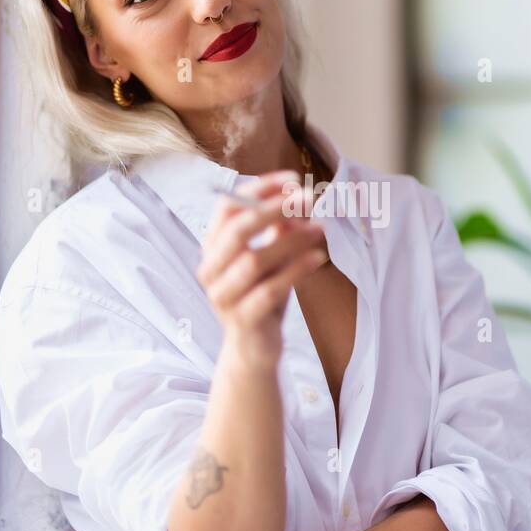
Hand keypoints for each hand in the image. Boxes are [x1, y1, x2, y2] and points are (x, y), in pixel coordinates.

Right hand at [195, 170, 327, 365]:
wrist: (253, 351)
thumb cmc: (261, 297)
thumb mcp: (271, 259)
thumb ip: (279, 231)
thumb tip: (298, 201)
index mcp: (213, 249)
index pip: (227, 207)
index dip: (259, 190)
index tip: (291, 179)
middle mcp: (211, 270)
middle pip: (237, 231)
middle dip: (273, 210)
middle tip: (307, 198)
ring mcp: (223, 297)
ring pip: (255, 260)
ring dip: (291, 240)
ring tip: (320, 229)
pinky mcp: (242, 320)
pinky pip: (269, 290)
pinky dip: (296, 270)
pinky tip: (318, 257)